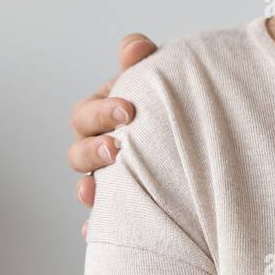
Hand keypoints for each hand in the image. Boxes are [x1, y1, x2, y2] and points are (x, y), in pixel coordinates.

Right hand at [70, 33, 157, 238]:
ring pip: (86, 186)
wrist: (196, 131)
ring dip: (89, 188)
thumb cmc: (167, 99)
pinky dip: (99, 224)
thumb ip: (141, 57)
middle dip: (93, 151)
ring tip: (96, 191)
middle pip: (78, 152)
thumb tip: (135, 46)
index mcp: (102, 115)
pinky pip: (104, 219)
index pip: (85, 114)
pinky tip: (98, 228)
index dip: (101, 111)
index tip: (129, 110)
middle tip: (118, 147)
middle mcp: (100, 146)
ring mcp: (108, 177)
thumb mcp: (156, 74)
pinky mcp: (121, 203)